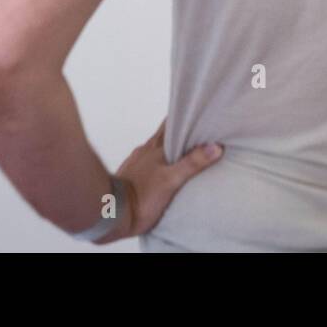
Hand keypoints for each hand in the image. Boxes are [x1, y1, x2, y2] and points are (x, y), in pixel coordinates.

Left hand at [98, 121, 222, 242]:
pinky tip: (162, 169)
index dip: (185, 118)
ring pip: (155, 148)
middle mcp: (145, 150)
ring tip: (183, 150)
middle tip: (194, 129)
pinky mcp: (130, 175)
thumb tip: (215, 146)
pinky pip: (147, 162)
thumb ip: (192, 163)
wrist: (111, 213)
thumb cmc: (142, 197)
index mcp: (156, 148)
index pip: (172, 124)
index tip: (198, 112)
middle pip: (163, 134)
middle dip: (178, 131)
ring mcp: (136, 162)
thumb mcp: (171, 180)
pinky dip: (158, 161)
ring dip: (168, 147)